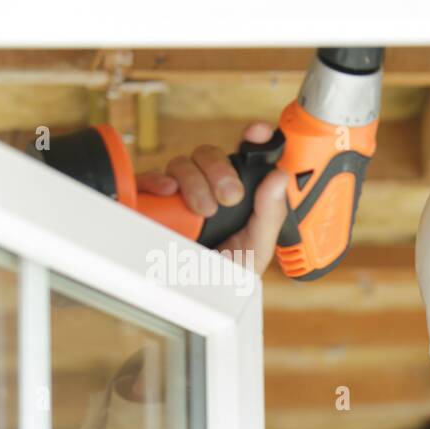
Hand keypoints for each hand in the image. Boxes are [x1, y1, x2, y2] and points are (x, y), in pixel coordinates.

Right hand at [135, 121, 289, 276]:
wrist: (196, 296)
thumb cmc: (230, 274)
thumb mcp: (257, 247)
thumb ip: (269, 214)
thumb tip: (278, 178)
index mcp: (240, 193)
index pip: (246, 157)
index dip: (254, 139)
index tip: (257, 133)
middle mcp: (210, 187)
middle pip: (211, 154)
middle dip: (220, 171)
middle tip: (229, 197)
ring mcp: (182, 193)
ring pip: (183, 163)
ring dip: (195, 182)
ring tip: (204, 211)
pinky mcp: (155, 202)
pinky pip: (151, 178)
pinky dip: (158, 180)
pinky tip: (170, 192)